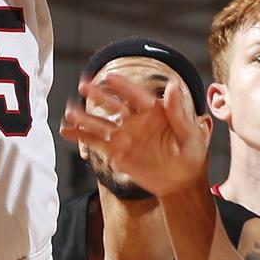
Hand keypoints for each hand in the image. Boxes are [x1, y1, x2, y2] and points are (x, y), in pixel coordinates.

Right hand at [60, 72, 210, 197]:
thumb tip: (172, 86)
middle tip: (83, 85)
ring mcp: (125, 136)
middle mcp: (136, 120)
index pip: (136, 95)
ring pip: (101, 124)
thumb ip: (179, 113)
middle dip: (98, 96)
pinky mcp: (117, 152)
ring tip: (69, 111)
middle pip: (114, 105)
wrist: (182, 182)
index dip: (122, 86)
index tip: (108, 77)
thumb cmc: (192, 155)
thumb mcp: (191, 135)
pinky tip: (66, 131)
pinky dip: (81, 137)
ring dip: (85, 117)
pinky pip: (96, 143)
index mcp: (154, 111)